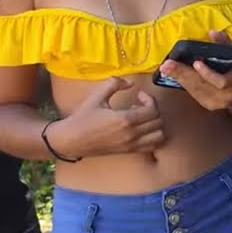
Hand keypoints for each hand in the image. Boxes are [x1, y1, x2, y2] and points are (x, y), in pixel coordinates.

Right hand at [46, 77, 165, 158]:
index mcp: (125, 119)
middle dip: (154, 110)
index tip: (139, 95)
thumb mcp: (97, 96)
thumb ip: (114, 84)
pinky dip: (153, 137)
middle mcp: (132, 134)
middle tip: (141, 104)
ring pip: (159, 136)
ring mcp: (131, 145)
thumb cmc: (83, 117)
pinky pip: (152, 147)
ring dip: (156, 125)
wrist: (72, 140)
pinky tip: (142, 129)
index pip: (153, 110)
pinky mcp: (129, 151)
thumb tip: (131, 82)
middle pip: (159, 122)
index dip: (150, 99)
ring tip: (143, 118)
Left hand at [158, 31, 231, 111]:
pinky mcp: (208, 106)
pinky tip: (173, 75)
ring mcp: (216, 103)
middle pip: (202, 85)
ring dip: (179, 78)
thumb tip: (212, 32)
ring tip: (165, 69)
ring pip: (195, 90)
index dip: (208, 72)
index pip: (220, 81)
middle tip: (168, 65)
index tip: (196, 63)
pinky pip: (194, 93)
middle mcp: (226, 96)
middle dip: (183, 74)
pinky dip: (183, 83)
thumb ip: (224, 43)